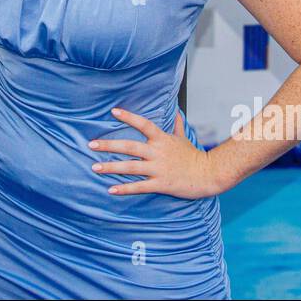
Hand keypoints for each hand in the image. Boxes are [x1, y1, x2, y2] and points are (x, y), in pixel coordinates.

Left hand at [88, 107, 221, 199]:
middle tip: (91, 144)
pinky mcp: (161, 184)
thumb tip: (176, 110)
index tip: (113, 111)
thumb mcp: (183, 138)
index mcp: (162, 139)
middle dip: (109, 145)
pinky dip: (124, 188)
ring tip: (94, 167)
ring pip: (130, 167)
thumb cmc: (194, 156)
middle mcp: (158, 152)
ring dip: (111, 167)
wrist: (209, 174)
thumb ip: (176, 125)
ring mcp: (159, 168)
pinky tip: (111, 190)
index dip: (128, 117)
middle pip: (129, 146)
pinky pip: (139, 186)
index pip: (143, 124)